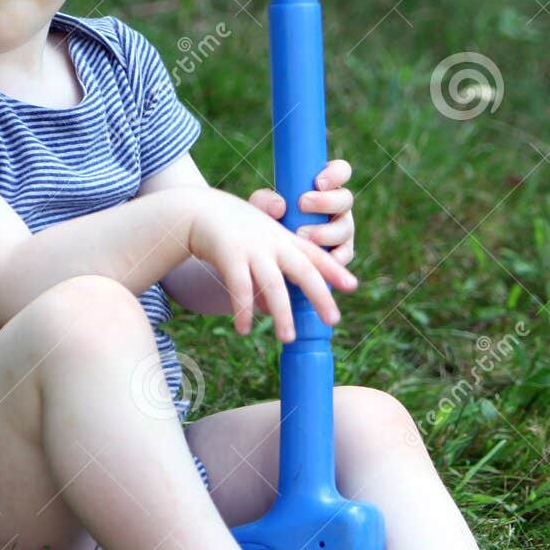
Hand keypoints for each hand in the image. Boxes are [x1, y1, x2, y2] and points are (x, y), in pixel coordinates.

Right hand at [184, 187, 358, 343]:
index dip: (334, 269)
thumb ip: (269, 277)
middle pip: (303, 271)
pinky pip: (239, 287)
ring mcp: (252, 248)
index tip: (352, 286)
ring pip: (273, 285)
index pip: (314, 254)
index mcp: (283, 239)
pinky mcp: (229, 254)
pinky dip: (243, 309)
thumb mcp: (258, 247)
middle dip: (320, 295)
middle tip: (333, 320)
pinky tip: (244, 329)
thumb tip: (272, 309)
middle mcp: (272, 243)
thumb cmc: (231, 233)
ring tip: (288, 338)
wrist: (197, 211)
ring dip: (282, 313)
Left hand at [246, 158, 355, 268]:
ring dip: (327, 231)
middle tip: (302, 204)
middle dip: (327, 201)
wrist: (266, 252)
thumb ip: (264, 201)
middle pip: (345, 199)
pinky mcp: (341, 252)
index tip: (317, 182)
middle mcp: (337, 206)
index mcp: (324, 187)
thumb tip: (280, 206)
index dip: (335, 174)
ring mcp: (342, 229)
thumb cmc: (266, 220)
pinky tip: (319, 258)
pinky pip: (345, 254)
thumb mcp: (260, 208)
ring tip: (302, 234)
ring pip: (346, 227)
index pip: (341, 171)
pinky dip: (334, 257)